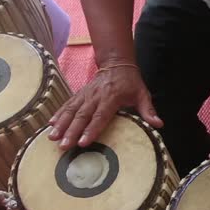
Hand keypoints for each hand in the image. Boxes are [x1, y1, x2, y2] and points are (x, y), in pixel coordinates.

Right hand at [48, 63, 162, 148]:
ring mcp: (85, 95)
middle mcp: (95, 96)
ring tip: (52, 137)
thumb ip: (148, 110)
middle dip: (71, 132)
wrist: (117, 63)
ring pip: (71, 110)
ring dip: (61, 124)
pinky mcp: (79, 94)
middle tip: (63, 146)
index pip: (100, 116)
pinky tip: (50, 124)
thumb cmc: (131, 82)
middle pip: (81, 116)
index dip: (91, 130)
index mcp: (111, 98)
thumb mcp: (142, 94)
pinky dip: (58, 114)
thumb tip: (159, 124)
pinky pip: (67, 105)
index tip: (83, 143)